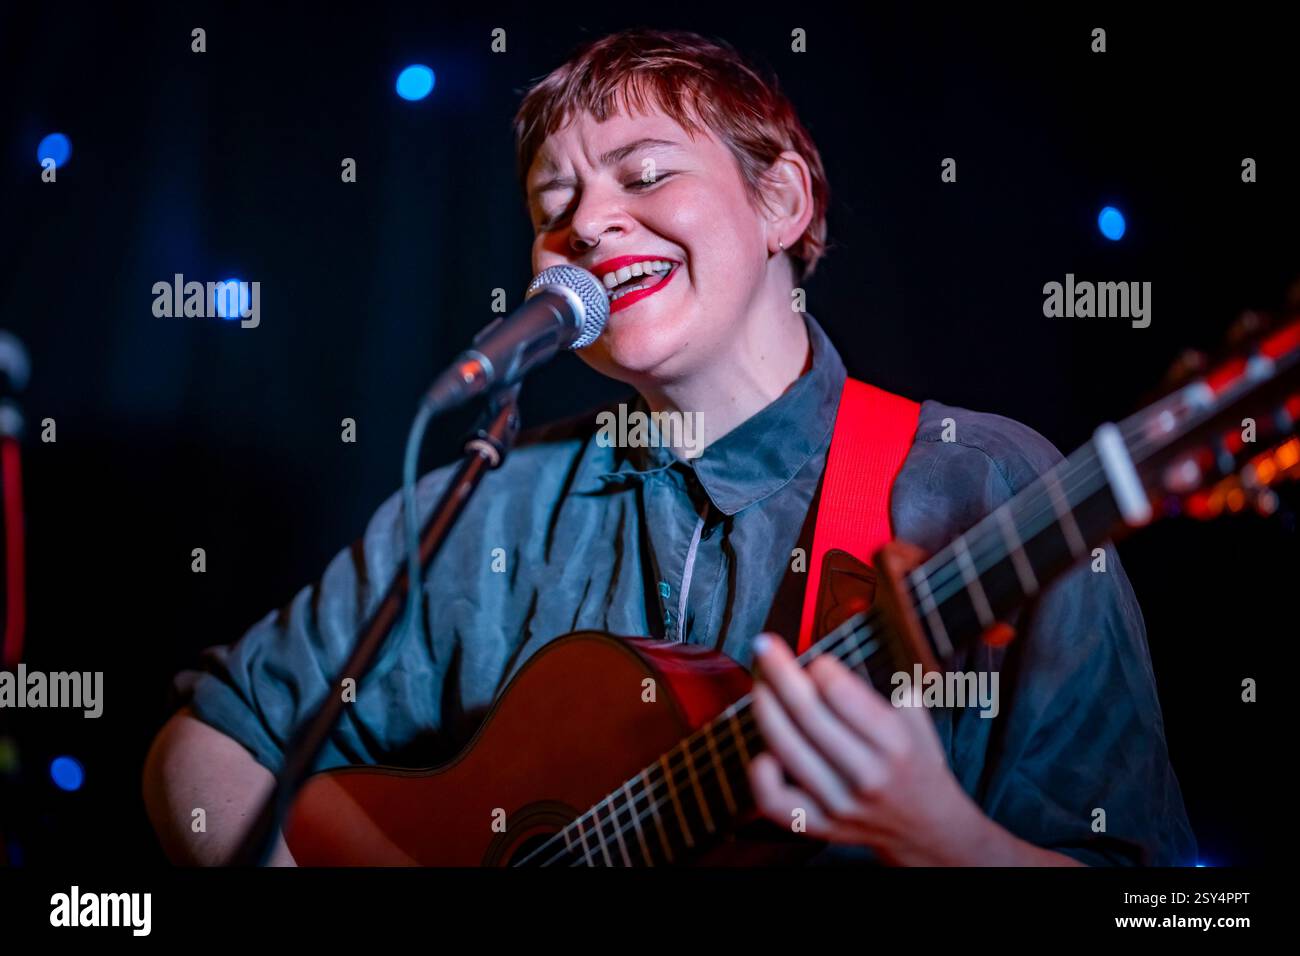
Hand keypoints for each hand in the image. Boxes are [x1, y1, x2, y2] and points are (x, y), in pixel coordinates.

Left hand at [746, 633, 1076, 865]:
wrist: (928, 830)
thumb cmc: (917, 761)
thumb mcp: (915, 712)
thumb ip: (884, 674)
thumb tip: (847, 619)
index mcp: (895, 742)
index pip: (841, 694)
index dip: (820, 667)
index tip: (816, 658)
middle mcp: (867, 775)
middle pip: (807, 715)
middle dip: (779, 671)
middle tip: (764, 645)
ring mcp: (839, 804)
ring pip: (785, 750)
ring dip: (765, 708)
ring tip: (761, 685)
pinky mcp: (818, 826)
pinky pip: (773, 800)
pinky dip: (760, 770)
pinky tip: (765, 748)